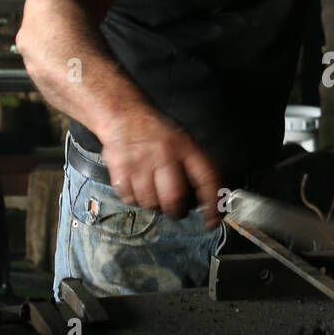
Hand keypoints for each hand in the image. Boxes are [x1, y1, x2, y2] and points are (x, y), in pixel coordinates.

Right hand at [101, 114, 222, 227]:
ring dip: (154, 205)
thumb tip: (203, 202)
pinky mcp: (120, 168)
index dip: (212, 203)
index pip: (207, 179)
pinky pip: (130, 198)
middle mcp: (165, 154)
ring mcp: (141, 161)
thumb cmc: (157, 133)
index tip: (212, 220)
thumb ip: (193, 169)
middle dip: (176, 211)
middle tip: (175, 210)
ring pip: (150, 202)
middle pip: (174, 198)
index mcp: (186, 147)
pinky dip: (135, 199)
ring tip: (153, 192)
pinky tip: (137, 185)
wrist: (124, 114)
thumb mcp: (183, 142)